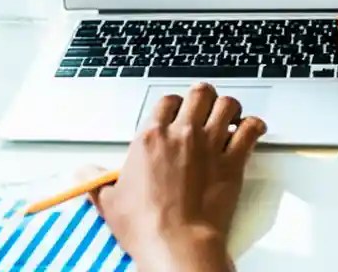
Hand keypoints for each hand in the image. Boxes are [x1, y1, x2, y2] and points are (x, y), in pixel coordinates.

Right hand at [91, 83, 265, 270]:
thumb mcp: (109, 201)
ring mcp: (210, 145)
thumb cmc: (146, 225)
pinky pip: (251, 130)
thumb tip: (82, 173)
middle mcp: (182, 134)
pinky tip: (252, 129)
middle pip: (199, 93)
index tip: (177, 112)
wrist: (177, 244)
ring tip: (230, 115)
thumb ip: (95, 180)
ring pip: (227, 104)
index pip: (166, 101)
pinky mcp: (233, 161)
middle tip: (206, 105)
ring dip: (230, 107)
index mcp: (151, 137)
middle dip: (204, 95)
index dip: (174, 103)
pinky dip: (255, 126)